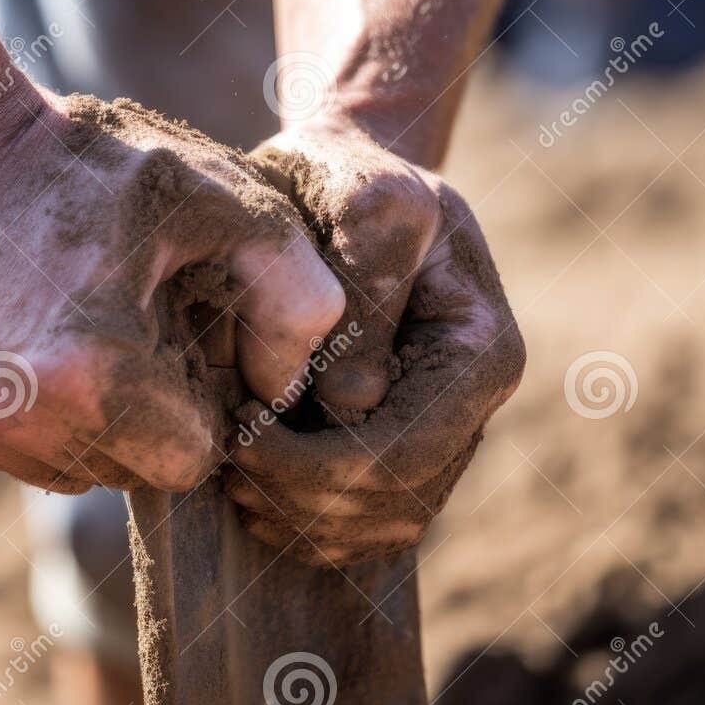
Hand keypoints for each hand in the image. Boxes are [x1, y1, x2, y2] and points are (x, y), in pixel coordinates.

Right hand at [0, 73, 344, 494]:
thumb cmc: (82, 161)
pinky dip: (45, 412)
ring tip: (80, 320)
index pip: (194, 456)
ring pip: (79, 470)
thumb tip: (284, 390)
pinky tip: (35, 331)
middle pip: (136, 472)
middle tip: (130, 316)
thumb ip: (291, 293)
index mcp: (95, 371)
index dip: (203, 391)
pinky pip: (26, 453)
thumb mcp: (215, 195)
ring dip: (97, 417)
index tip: (178, 324)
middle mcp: (22, 421)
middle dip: (151, 410)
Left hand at [225, 120, 524, 564]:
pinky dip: (305, 523)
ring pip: (378, 527)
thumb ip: (364, 292)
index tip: (238, 431)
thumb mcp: (363, 201)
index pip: (405, 454)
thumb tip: (345, 405)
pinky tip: (252, 490)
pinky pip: (363, 525)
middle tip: (223, 460)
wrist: (347, 177)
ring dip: (298, 518)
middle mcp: (472, 404)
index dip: (316, 467)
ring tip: (232, 474)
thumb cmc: (351, 177)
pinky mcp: (399, 443)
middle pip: (393, 502)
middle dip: (300, 497)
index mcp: (481, 352)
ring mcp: (440, 430)